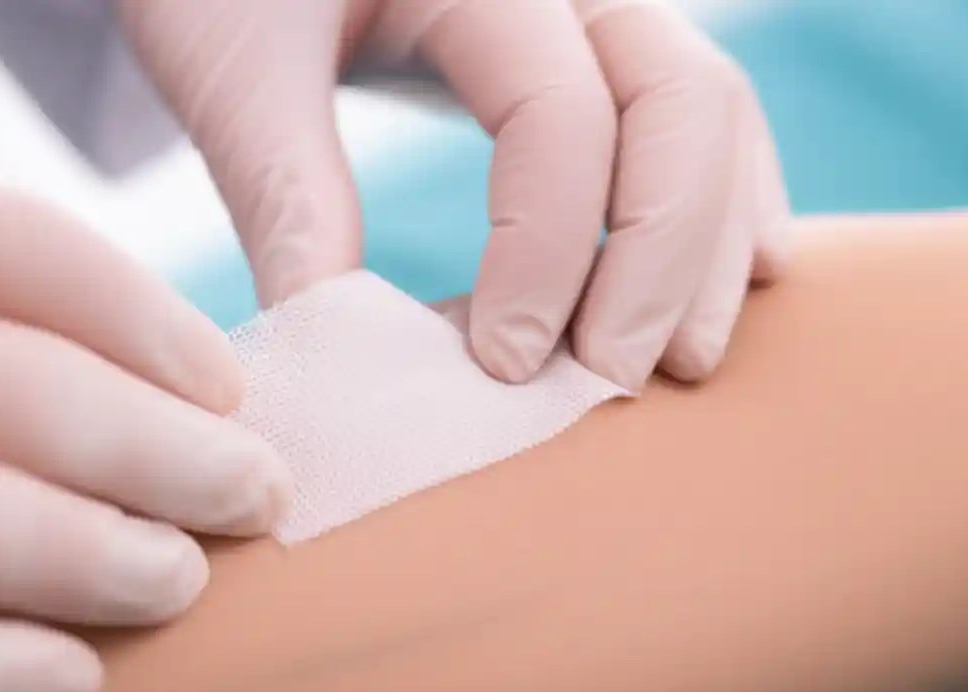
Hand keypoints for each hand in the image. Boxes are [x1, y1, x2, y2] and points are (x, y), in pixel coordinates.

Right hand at [0, 143, 289, 691]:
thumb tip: (138, 378)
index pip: (81, 277)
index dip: (173, 342)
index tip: (228, 386)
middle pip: (88, 413)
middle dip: (193, 465)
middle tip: (258, 494)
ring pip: (34, 538)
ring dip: (133, 568)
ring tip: (188, 578)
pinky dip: (16, 678)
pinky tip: (79, 677)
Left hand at [118, 0, 789, 390]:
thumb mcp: (240, 75)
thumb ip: (288, 197)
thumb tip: (335, 350)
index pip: (562, 115)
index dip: (547, 253)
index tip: (500, 368)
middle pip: (684, 102)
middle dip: (662, 257)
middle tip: (611, 379)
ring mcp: (605, 6)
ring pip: (715, 111)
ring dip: (710, 243)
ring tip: (683, 362)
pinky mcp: (607, 47)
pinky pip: (706, 116)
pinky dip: (723, 201)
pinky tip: (727, 277)